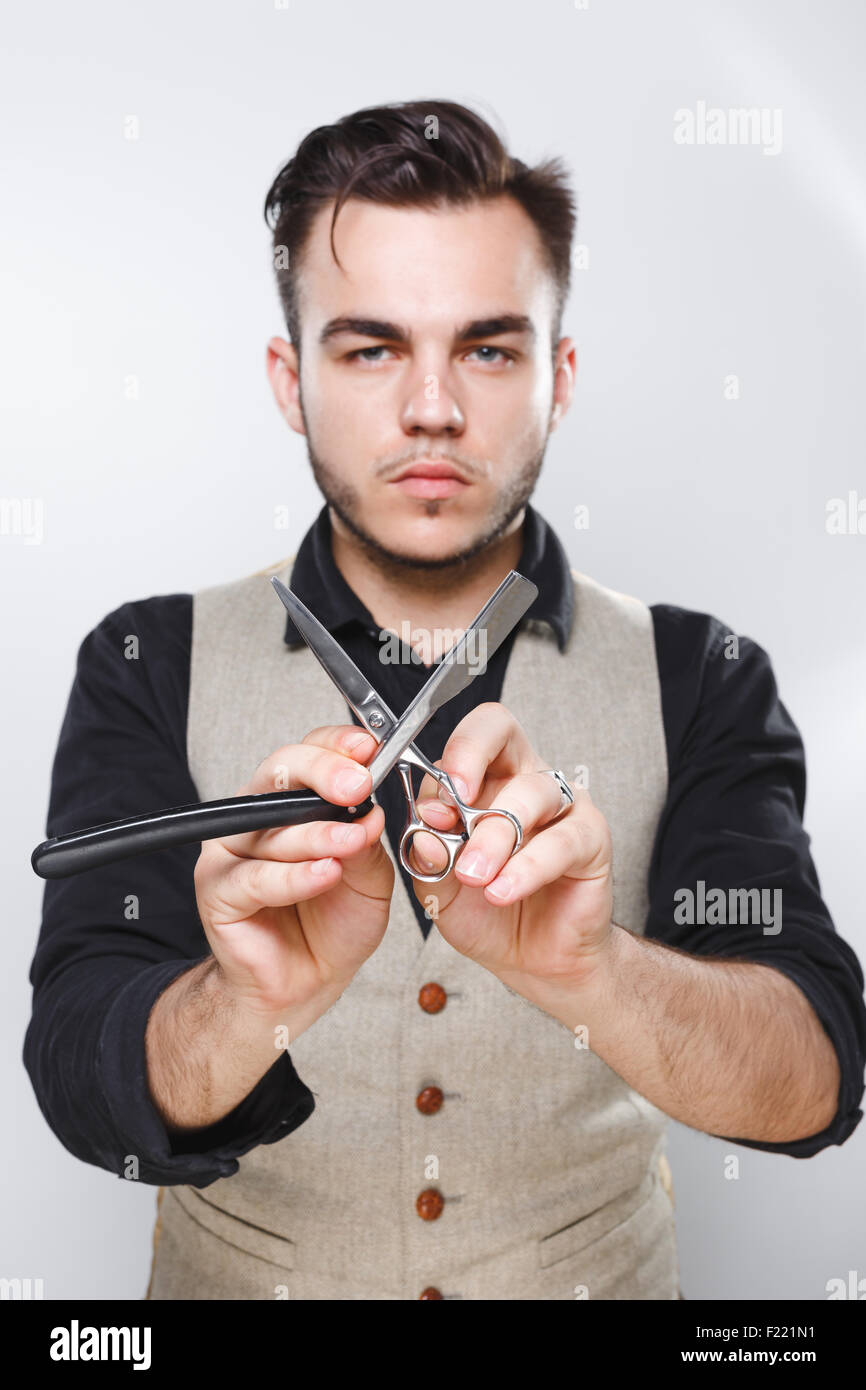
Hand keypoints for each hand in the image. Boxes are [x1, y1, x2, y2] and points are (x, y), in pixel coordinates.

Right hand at [194, 724, 393, 1019]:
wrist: (306, 982)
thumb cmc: (332, 924)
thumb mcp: (369, 877)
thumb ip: (367, 841)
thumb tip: (371, 810)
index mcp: (293, 804)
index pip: (309, 756)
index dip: (336, 746)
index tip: (368, 748)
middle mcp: (258, 819)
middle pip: (280, 775)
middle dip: (322, 773)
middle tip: (357, 786)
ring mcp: (232, 852)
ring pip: (273, 829)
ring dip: (319, 835)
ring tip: (352, 843)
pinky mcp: (217, 891)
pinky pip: (255, 878)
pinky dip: (294, 877)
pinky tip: (324, 875)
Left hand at [409, 703, 612, 993]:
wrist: (530, 958)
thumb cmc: (485, 911)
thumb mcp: (438, 883)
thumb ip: (428, 849)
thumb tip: (427, 820)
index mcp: (484, 778)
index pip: (468, 735)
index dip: (448, 756)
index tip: (433, 805)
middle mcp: (523, 778)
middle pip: (501, 730)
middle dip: (468, 758)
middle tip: (450, 811)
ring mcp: (562, 804)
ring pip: (529, 792)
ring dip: (494, 837)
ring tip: (474, 876)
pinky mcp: (591, 838)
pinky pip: (562, 841)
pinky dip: (527, 868)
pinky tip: (503, 891)